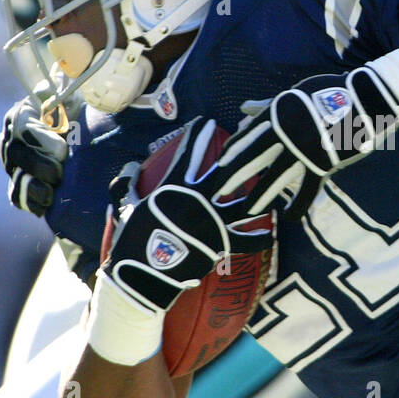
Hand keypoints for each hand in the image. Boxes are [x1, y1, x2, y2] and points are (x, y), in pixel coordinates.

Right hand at [0, 98, 68, 216]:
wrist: (79, 135)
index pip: (21, 127)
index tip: (62, 148)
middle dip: (38, 166)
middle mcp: (13, 139)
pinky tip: (44, 206)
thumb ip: (62, 90)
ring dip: (33, 188)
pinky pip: (18, 196)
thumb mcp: (72, 96)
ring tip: (51, 193)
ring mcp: (14, 164)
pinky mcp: (20, 183)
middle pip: (17, 155)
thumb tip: (54, 80)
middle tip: (59, 172)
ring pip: (15, 177)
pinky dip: (30, 202)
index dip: (40, 140)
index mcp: (22, 115)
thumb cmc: (75, 112)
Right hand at [101, 119, 271, 313]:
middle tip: (252, 138)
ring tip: (273, 184)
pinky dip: (259, 237)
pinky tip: (270, 231)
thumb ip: (126, 184)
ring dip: (259, 194)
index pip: (188, 153)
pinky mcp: (220, 244)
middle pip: (227, 171)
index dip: (198, 135)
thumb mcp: (124, 207)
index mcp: (174, 188)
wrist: (141, 276)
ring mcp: (212, 223)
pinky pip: (246, 241)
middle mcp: (197, 201)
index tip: (206, 122)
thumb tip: (130, 166)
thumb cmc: (130, 241)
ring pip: (244, 204)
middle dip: (241, 152)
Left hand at [212, 67, 398, 217]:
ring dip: (260, 196)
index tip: (221, 165)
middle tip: (217, 191)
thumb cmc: (328, 93)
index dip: (233, 152)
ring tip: (246, 210)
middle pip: (254, 159)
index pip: (248, 137)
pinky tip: (288, 217)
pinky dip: (298, 205)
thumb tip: (242, 108)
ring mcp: (303, 150)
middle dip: (234, 177)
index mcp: (278, 114)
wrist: (364, 98)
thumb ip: (266, 106)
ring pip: (276, 178)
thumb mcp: (293, 95)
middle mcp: (286, 133)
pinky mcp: (323, 164)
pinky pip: (307, 190)